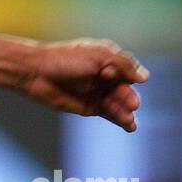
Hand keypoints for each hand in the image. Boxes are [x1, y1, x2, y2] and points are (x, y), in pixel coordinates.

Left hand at [22, 38, 148, 131]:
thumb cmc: (65, 59)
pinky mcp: (90, 107)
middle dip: (129, 97)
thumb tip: (145, 77)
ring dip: (126, 112)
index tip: (122, 77)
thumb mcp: (97, 56)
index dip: (128, 75)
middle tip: (132, 103)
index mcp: (108, 59)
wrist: (37, 72)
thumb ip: (122, 64)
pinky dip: (120, 120)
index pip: (128, 69)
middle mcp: (105, 76)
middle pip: (125, 89)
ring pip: (119, 104)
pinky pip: (110, 114)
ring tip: (129, 120)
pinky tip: (130, 126)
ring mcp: (98, 92)